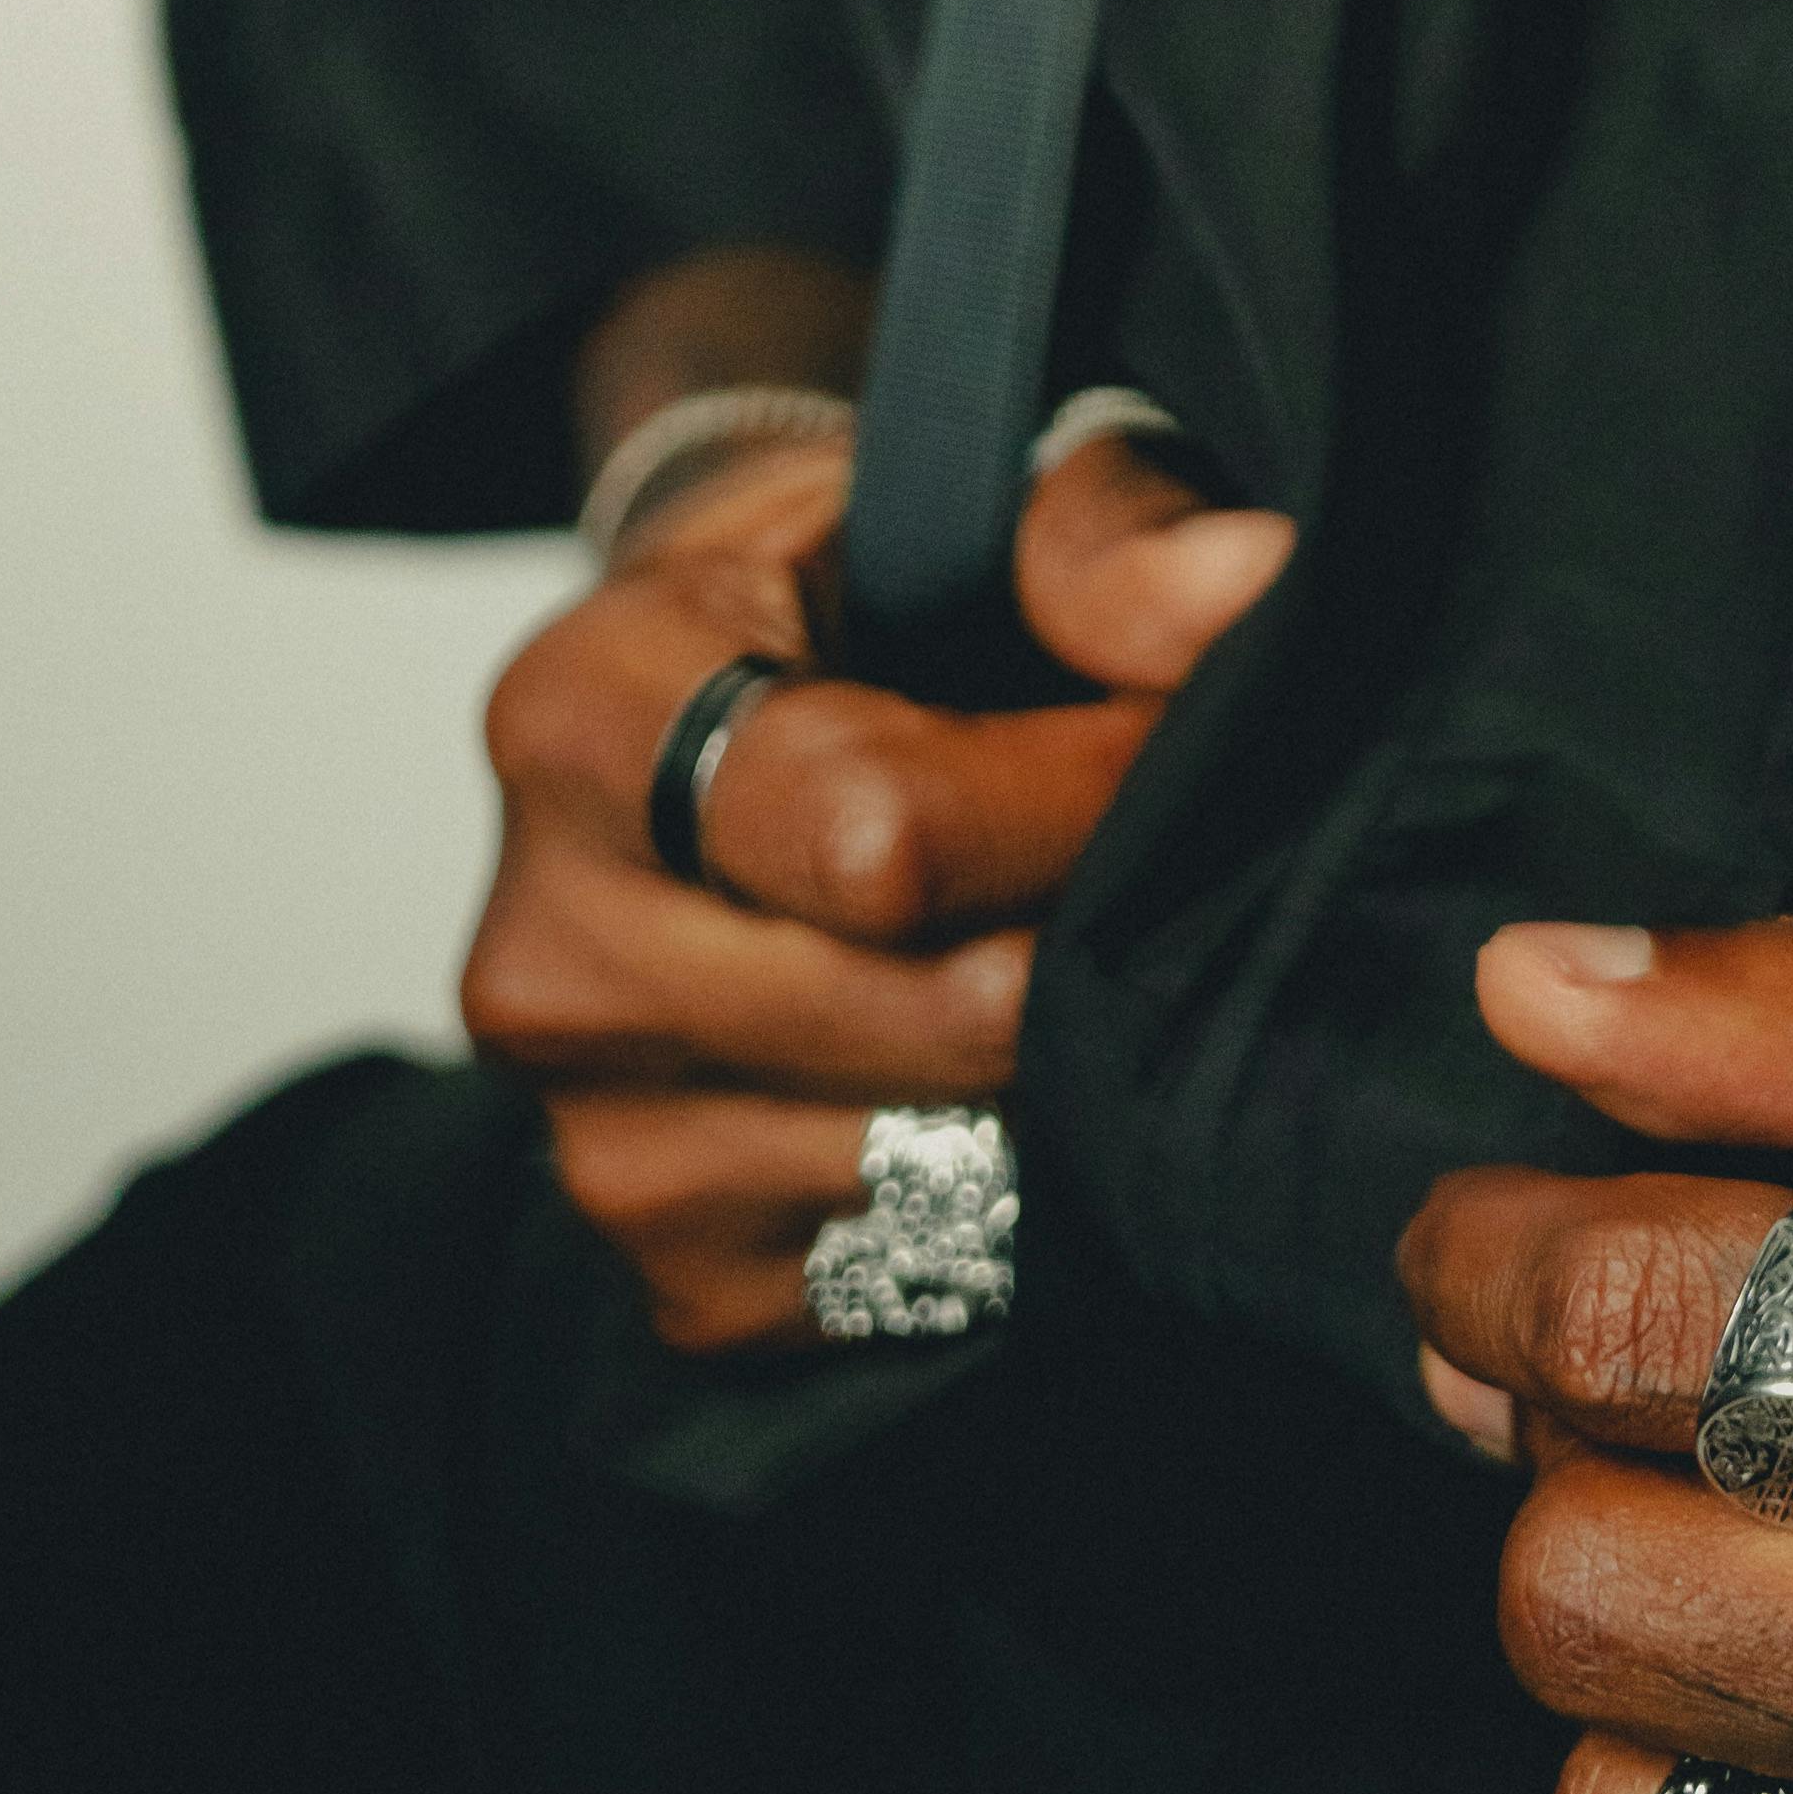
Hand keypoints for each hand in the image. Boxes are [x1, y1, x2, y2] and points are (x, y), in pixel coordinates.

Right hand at [465, 413, 1292, 1349]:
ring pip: (952, 1155)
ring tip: (1068, 939)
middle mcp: (548, 953)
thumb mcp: (963, 509)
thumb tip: (1243, 586)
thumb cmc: (856, 600)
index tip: (1178, 733)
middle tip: (1148, 847)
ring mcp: (601, 1144)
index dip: (1081, 795)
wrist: (726, 736)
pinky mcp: (686, 1285)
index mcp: (581, 723)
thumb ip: (1102, 538)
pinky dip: (1011, 1175)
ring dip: (1065, 1062)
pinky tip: (1002, 1060)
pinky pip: (929, 1269)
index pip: (879, 836)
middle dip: (1093, 928)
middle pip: (936, 1015)